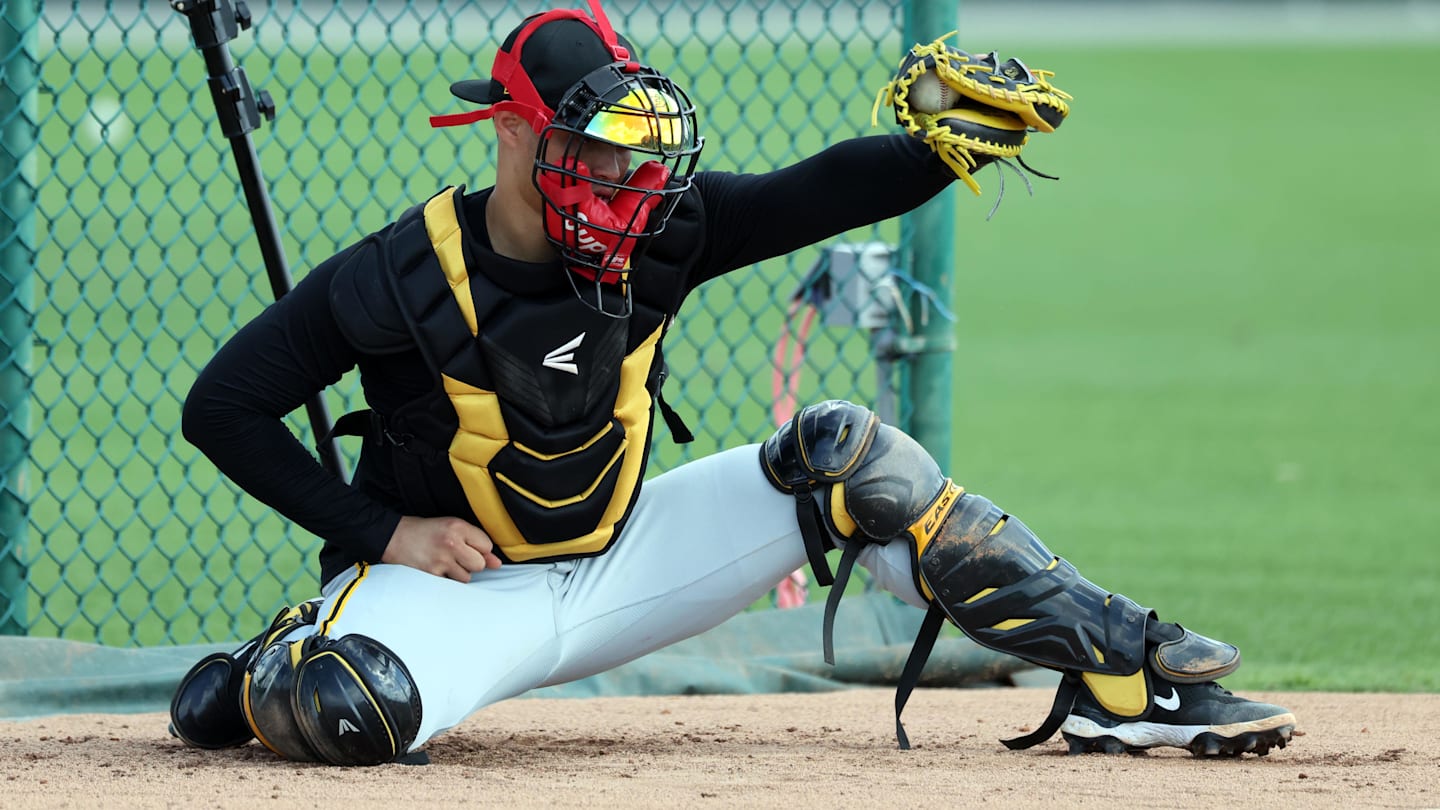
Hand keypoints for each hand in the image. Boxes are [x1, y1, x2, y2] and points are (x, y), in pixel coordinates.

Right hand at [381, 516, 503, 581]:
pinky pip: (451, 584)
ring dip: (459, 572)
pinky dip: (447, 579)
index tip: (468, 546)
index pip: (487, 545)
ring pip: (467, 577)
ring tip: (444, 561)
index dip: (480, 549)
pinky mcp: (431, 575)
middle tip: (457, 556)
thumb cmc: (425, 531)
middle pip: (479, 564)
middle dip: (472, 563)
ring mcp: (441, 560)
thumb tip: (497, 563)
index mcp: (457, 526)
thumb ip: (475, 542)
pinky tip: (436, 568)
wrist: (394, 537)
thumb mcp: (451, 527)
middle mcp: (451, 543)